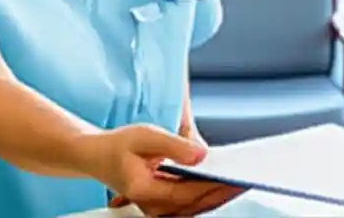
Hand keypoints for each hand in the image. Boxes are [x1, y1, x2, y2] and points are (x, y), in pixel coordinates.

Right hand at [76, 123, 237, 216]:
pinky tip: (221, 184)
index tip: (239, 179)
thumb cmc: (118, 145)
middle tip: (248, 181)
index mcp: (146, 191)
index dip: (216, 187)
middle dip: (223, 193)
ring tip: (240, 183)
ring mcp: (157, 208)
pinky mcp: (162, 203)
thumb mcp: (145, 136)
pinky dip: (206, 195)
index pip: (189, 193)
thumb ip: (174, 146)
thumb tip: (202, 155)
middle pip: (196, 205)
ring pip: (194, 207)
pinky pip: (189, 203)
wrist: (96, 156)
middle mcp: (152, 206)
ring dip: (217, 196)